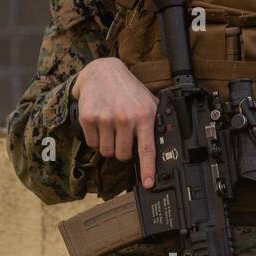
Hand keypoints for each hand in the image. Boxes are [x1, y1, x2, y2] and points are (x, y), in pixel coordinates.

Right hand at [74, 57, 157, 186]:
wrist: (102, 72)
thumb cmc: (128, 90)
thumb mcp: (147, 102)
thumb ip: (155, 122)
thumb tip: (166, 143)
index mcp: (144, 115)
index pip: (147, 149)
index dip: (147, 169)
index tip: (147, 183)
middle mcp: (125, 118)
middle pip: (122, 155)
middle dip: (122, 150)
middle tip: (121, 136)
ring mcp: (106, 118)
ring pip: (106, 151)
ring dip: (108, 145)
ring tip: (110, 127)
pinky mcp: (89, 118)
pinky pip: (92, 143)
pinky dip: (95, 138)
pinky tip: (99, 123)